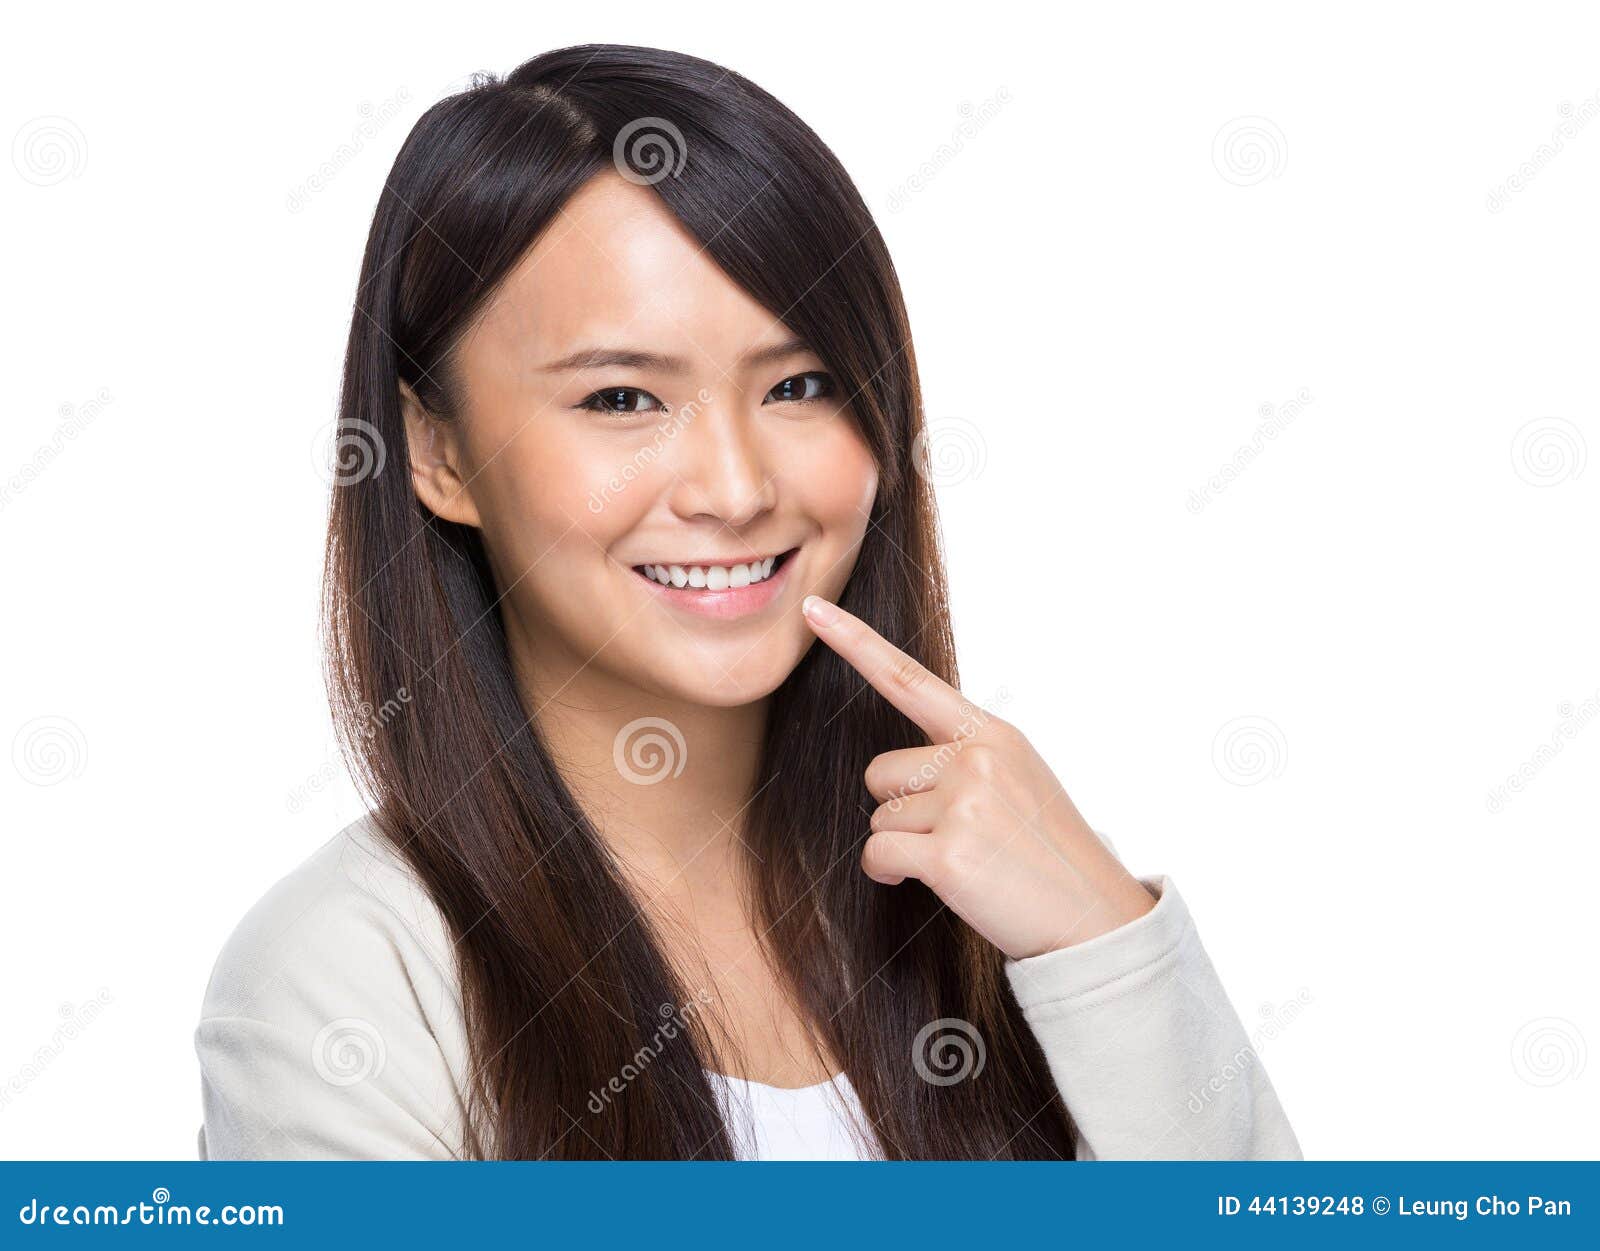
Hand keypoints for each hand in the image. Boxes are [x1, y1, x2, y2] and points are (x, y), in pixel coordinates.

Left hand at [801, 595, 1156, 960]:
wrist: (1095, 917)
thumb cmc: (1050, 855)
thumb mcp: (1021, 780)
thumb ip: (966, 757)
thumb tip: (902, 768)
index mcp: (991, 734)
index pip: (909, 678)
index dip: (854, 642)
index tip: (812, 610)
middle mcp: (975, 758)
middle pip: (879, 771)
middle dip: (900, 808)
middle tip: (956, 837)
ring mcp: (963, 804)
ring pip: (880, 819)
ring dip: (903, 848)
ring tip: (963, 862)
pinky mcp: (948, 855)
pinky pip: (878, 855)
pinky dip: (887, 875)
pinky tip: (930, 883)